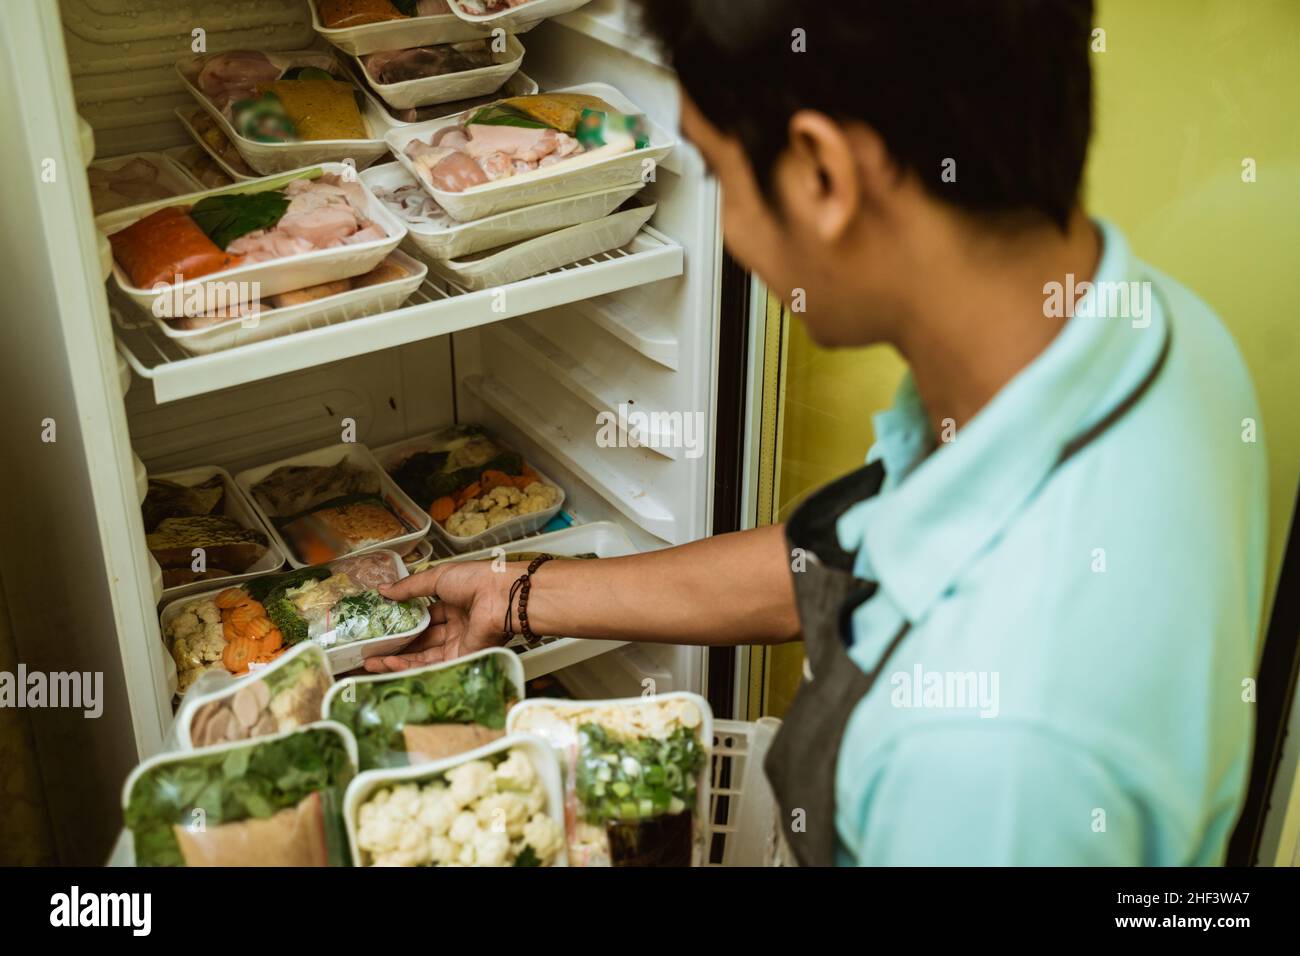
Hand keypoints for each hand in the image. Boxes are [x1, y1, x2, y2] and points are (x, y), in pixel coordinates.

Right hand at [366, 561, 510, 672]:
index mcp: (454, 605)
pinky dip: (408, 667)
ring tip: (371, 662)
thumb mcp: (437, 578)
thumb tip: (384, 590)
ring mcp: (459, 644)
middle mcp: (457, 627)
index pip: (425, 618)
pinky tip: (389, 664)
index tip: (382, 628)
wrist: (501, 596)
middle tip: (371, 650)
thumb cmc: (476, 580)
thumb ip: (409, 587)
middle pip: (422, 641)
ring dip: (397, 660)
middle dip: (396, 647)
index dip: (404, 623)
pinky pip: (431, 666)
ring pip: (423, 657)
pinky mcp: (461, 659)